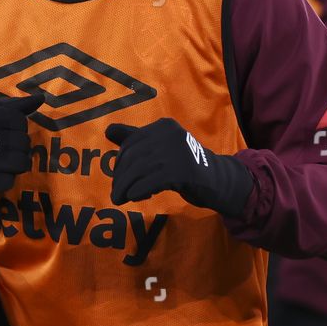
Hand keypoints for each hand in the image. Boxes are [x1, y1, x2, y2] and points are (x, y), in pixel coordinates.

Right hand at [0, 93, 43, 193]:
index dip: (19, 127)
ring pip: (22, 162)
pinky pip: (11, 180)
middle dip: (19, 146)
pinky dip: (7, 178)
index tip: (9, 132)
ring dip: (18, 163)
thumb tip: (41, 99)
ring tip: (6, 161)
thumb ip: (14, 105)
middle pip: (23, 142)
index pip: (19, 120)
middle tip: (7, 148)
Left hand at [104, 118, 252, 216]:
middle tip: (116, 194)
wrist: (218, 181)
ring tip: (120, 199)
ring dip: (125, 188)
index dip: (119, 163)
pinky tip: (136, 198)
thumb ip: (136, 139)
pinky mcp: (183, 171)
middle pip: (133, 158)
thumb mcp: (160, 149)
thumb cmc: (184, 166)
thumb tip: (108, 130)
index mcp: (163, 126)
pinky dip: (138, 191)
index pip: (131, 143)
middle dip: (120, 178)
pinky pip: (151, 182)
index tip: (118, 180)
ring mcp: (178, 151)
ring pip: (139, 171)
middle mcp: (170, 134)